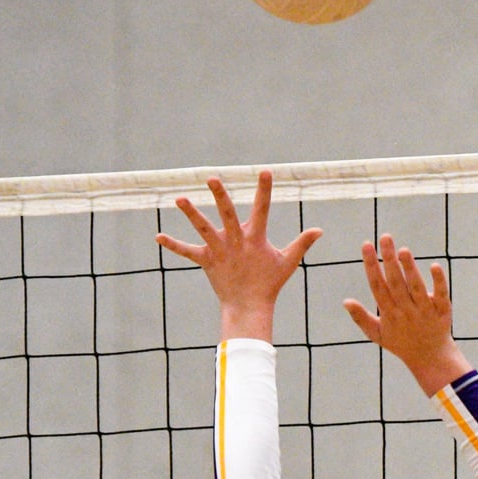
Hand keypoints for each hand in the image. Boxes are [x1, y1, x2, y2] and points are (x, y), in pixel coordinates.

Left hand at [156, 171, 321, 341]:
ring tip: (178, 198)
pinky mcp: (206, 261)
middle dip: (220, 195)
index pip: (262, 208)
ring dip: (191, 214)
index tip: (265, 171)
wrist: (248, 306)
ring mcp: (220, 251)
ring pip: (204, 229)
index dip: (264, 190)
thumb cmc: (269, 283)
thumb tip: (320, 230)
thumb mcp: (288, 262)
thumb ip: (302, 243)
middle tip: (212, 178)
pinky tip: (157, 237)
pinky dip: (173, 245)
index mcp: (255, 238)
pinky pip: (187, 252)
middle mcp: (236, 241)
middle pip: (227, 214)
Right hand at [342, 234, 471, 396]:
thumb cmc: (401, 343)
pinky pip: (441, 294)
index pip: (377, 286)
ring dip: (410, 268)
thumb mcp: (377, 334)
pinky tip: (434, 265)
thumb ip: (361, 317)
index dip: (370, 265)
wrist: (430, 358)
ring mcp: (425, 310)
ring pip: (416, 287)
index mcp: (389, 314)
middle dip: (388, 259)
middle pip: (396, 282)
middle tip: (385, 237)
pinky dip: (439, 281)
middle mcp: (406, 311)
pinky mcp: (442, 310)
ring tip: (403, 249)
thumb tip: (345, 301)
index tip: (366, 245)